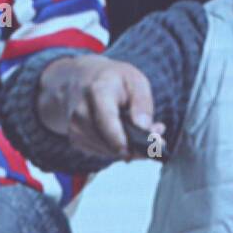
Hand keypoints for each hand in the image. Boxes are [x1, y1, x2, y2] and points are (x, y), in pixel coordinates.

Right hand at [37, 54, 165, 159]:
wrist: (81, 80)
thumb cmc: (112, 80)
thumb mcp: (135, 80)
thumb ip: (143, 103)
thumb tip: (145, 129)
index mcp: (98, 90)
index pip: (106, 119)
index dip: (119, 138)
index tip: (132, 152)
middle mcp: (81, 110)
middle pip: (107, 141)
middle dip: (133, 147)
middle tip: (157, 142)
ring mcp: (75, 127)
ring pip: (106, 151)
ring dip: (126, 149)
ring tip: (140, 135)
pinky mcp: (75, 139)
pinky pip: (101, 153)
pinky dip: (115, 149)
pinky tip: (123, 137)